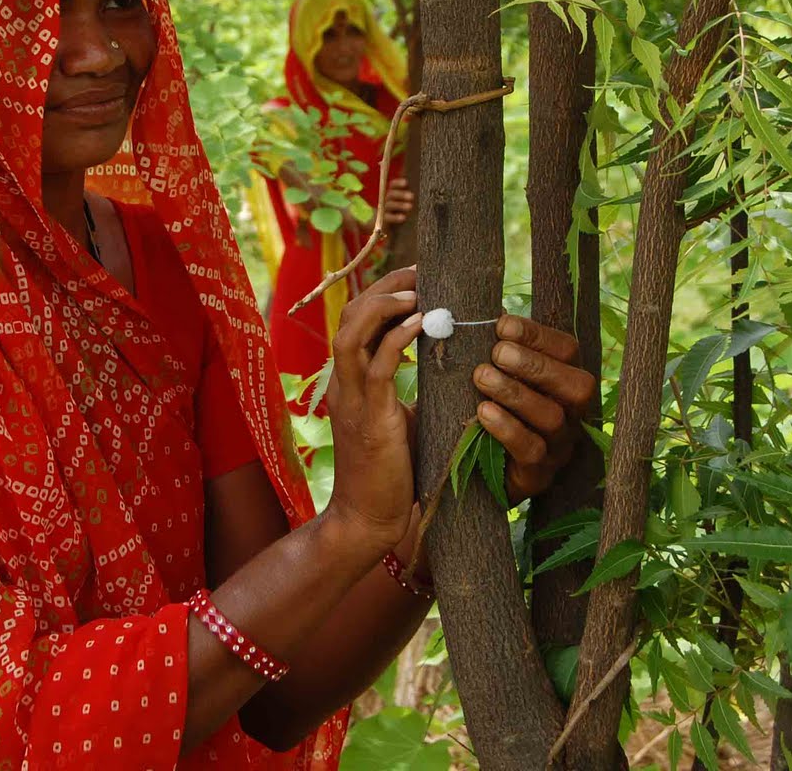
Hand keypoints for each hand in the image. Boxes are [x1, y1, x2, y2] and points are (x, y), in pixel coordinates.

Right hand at [324, 266, 422, 552]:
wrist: (368, 520)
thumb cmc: (390, 475)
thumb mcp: (400, 421)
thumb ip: (412, 390)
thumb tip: (448, 361)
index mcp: (349, 383)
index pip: (356, 322)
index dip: (382, 294)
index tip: (416, 276)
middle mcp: (343, 384)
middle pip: (349, 316)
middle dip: (384, 287)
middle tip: (420, 271)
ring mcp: (351, 399)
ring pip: (353, 333)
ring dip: (385, 305)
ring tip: (417, 289)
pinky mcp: (368, 418)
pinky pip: (377, 366)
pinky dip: (397, 338)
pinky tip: (422, 321)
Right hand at [379, 179, 414, 225]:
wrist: (390, 229)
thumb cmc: (402, 212)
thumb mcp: (406, 203)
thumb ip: (409, 195)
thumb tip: (416, 183)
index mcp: (392, 194)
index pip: (392, 185)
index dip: (398, 183)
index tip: (406, 182)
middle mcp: (386, 200)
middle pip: (391, 194)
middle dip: (401, 194)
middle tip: (412, 196)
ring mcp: (384, 210)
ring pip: (390, 205)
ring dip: (400, 205)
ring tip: (410, 206)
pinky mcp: (383, 221)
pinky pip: (388, 217)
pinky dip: (395, 217)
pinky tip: (403, 217)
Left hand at [472, 315, 595, 501]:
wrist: (480, 471)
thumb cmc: (490, 407)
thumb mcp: (498, 375)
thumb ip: (495, 348)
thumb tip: (479, 310)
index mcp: (565, 380)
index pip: (568, 350)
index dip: (538, 335)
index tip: (502, 324)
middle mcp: (572, 412)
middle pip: (575, 385)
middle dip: (534, 364)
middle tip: (497, 352)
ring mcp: (559, 445)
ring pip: (552, 417)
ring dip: (516, 393)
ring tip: (482, 376)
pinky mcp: (539, 473)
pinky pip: (531, 450)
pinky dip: (507, 428)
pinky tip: (483, 412)